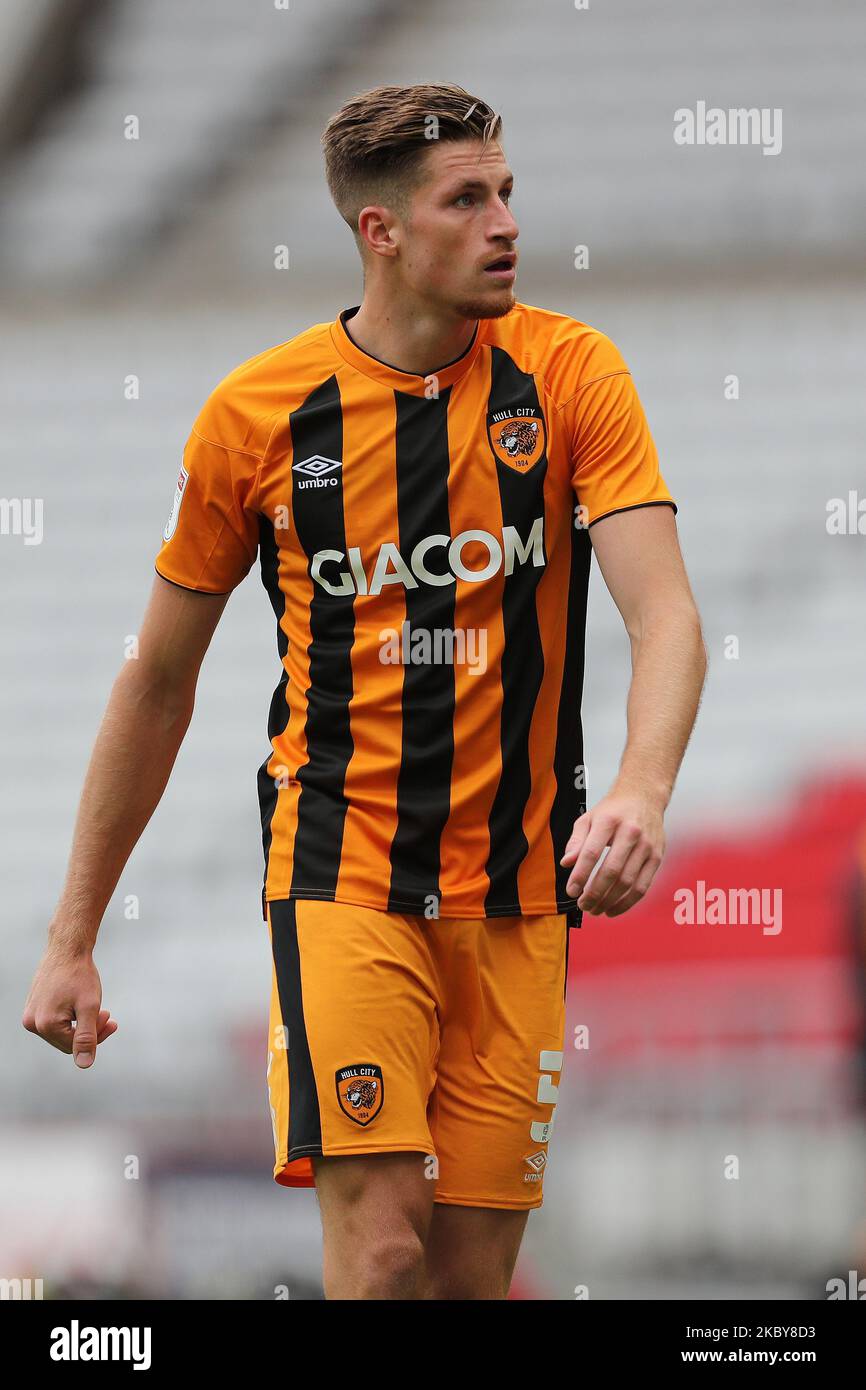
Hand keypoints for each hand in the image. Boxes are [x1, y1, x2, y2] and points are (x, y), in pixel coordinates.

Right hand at [22, 943, 117, 1066]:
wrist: (67, 948)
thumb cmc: (80, 975)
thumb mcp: (89, 1007)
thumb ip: (87, 1037)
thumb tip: (85, 1065)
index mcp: (44, 1025)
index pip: (74, 1046)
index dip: (96, 1035)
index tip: (110, 1018)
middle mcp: (32, 1023)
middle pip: (66, 1041)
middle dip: (89, 1029)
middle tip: (107, 1012)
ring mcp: (30, 1015)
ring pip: (62, 1031)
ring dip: (81, 1023)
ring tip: (94, 1006)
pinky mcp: (33, 1007)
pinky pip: (55, 1021)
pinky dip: (71, 1016)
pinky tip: (80, 1002)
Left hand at [560, 789, 665, 916]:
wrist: (644, 796)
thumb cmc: (612, 811)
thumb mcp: (588, 819)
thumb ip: (576, 841)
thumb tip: (566, 864)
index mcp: (609, 821)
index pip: (592, 853)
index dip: (580, 875)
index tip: (571, 891)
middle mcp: (631, 833)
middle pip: (611, 871)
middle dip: (595, 893)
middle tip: (583, 905)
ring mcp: (647, 846)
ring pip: (628, 882)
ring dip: (609, 901)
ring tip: (595, 909)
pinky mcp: (657, 857)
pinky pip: (642, 886)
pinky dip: (627, 902)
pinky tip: (613, 909)